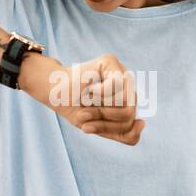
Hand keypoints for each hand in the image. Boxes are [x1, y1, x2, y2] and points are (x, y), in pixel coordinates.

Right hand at [22, 52, 144, 145]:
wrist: (52, 93)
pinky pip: (117, 84)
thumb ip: (123, 133)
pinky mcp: (111, 62)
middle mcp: (127, 88)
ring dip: (99, 105)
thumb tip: (143, 123)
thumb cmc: (75, 108)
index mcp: (127, 105)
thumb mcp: (98, 127)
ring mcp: (121, 73)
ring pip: (125, 101)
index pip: (129, 125)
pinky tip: (91, 88)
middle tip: (83, 114)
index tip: (86, 127)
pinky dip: (100, 92)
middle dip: (103, 117)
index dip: (107, 128)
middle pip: (128, 114)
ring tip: (86, 100)